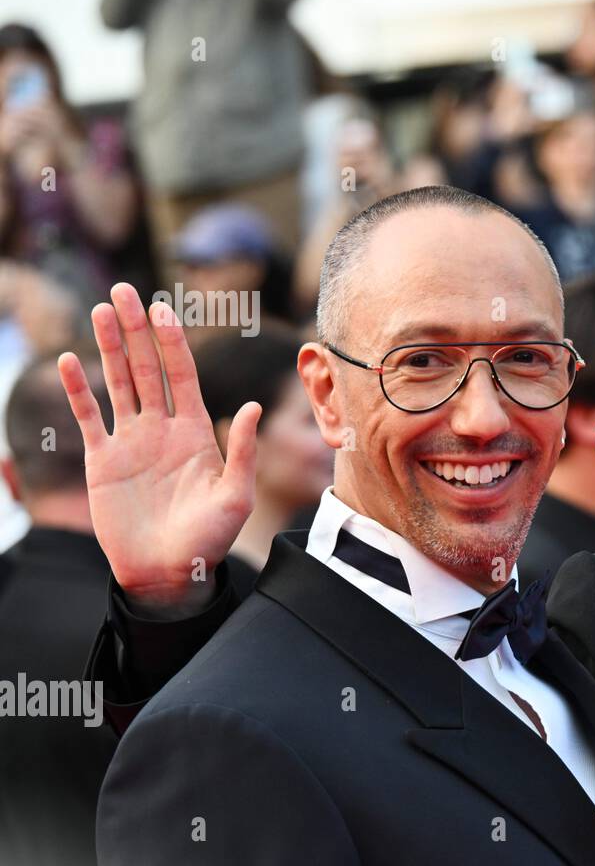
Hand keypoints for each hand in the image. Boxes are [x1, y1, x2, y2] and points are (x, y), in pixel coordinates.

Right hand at [57, 283, 260, 615]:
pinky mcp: (103, 462)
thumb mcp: (236, 495)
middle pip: (147, 369)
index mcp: (195, 432)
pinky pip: (88, 419)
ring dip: (109, 348)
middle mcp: (162, 429)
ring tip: (101, 310)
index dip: (172, 343)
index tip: (163, 309)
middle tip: (124, 292)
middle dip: (137, 330)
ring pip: (118, 384)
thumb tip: (253, 404)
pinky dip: (79, 391)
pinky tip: (70, 360)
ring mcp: (130, 443)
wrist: (170, 573)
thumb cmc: (210, 538)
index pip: (182, 376)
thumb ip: (242, 450)